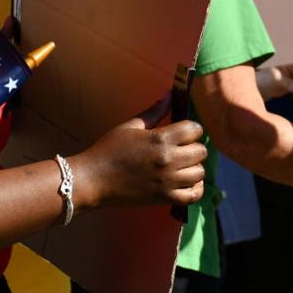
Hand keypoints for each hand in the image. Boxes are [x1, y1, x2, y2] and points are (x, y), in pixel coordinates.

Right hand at [72, 115, 206, 210]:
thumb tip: (171, 95)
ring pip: (200, 172)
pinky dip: (195, 188)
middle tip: (182, 149)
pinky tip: (187, 182)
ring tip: (183, 166)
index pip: (195, 129)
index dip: (192, 129)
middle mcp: (168, 159)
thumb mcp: (130, 126)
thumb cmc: (108, 150)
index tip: (184, 133)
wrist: (91, 180)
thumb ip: (154, 112)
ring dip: (194, 168)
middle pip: (201, 151)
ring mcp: (167, 180)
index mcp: (160, 138)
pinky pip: (194, 195)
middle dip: (194, 147)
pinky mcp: (164, 198)